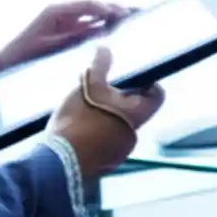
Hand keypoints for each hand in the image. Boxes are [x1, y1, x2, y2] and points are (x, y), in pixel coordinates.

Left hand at [0, 1, 132, 79]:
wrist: (2, 65)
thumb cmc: (22, 54)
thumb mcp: (50, 44)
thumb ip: (75, 34)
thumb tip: (100, 26)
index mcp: (57, 11)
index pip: (88, 5)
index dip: (107, 8)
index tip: (124, 14)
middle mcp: (62, 12)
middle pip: (93, 7)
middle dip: (114, 8)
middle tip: (135, 13)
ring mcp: (64, 21)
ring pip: (93, 15)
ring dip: (111, 16)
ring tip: (131, 18)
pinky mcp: (65, 32)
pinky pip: (87, 26)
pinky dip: (102, 26)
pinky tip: (115, 30)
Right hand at [47, 47, 164, 180]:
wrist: (59, 162)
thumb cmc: (78, 119)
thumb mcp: (88, 86)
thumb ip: (100, 66)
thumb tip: (104, 49)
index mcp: (137, 114)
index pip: (157, 95)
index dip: (148, 84)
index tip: (132, 78)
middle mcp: (134, 136)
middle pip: (134, 112)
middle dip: (119, 102)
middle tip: (99, 93)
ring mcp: (120, 154)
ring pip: (119, 130)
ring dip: (107, 121)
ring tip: (83, 113)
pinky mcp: (105, 167)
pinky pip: (106, 147)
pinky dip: (97, 138)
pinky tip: (77, 133)